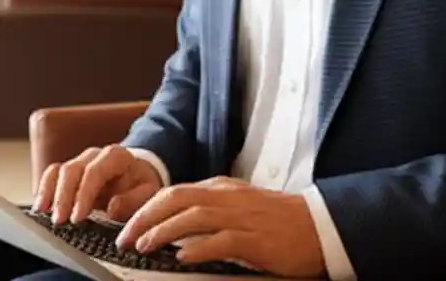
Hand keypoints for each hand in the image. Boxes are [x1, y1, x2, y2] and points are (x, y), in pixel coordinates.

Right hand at [32, 146, 162, 224]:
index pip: (94, 172)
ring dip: (49, 193)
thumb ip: (135, 199)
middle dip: (63, 197)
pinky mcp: (69, 172)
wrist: (136, 174)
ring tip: (43, 213)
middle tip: (60, 220)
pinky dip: (44, 190)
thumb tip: (112, 208)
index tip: (78, 217)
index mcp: (115, 156)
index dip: (84, 195)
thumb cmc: (141, 184)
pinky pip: (51, 175)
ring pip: (58, 171)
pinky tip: (41, 207)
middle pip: (71, 170)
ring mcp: (79, 161)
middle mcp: (93, 155)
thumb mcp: (149, 191)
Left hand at [116, 177, 324, 278]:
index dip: (145, 207)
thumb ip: (209, 209)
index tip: (126, 224)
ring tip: (143, 246)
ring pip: (192, 217)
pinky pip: (221, 240)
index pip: (173, 192)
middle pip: (175, 199)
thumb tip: (174, 221)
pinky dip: (197, 247)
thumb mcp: (238, 205)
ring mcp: (241, 217)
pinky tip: (181, 257)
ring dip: (162, 231)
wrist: (321, 225)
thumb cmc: (278, 220)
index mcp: (220, 189)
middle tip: (124, 237)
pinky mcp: (256, 239)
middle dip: (144, 217)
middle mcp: (226, 198)